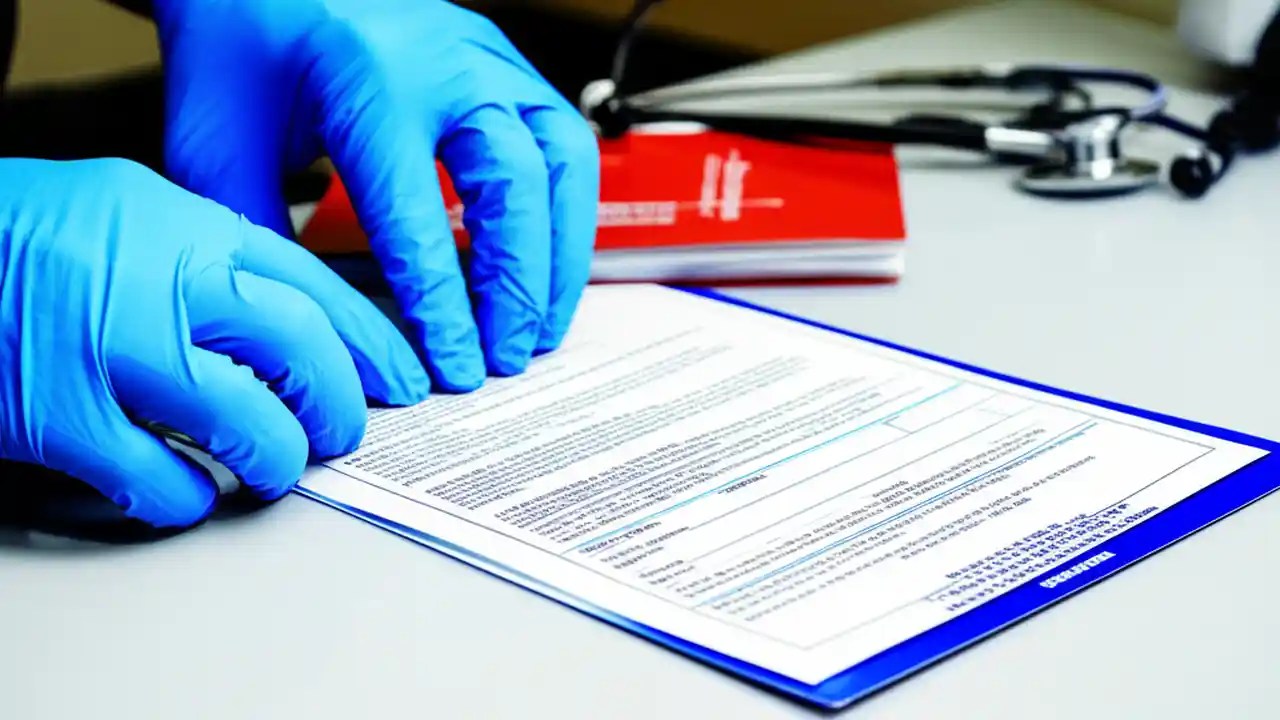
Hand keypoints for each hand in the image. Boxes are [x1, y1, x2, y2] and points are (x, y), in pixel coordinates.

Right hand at [0, 159, 427, 527]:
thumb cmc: (26, 231)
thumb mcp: (136, 206)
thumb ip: (213, 251)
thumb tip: (288, 309)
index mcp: (190, 228)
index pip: (316, 288)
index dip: (372, 343)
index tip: (401, 379)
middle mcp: (166, 285)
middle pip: (302, 355)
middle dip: (339, 405)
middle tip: (342, 432)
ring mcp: (118, 355)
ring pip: (249, 425)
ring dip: (276, 459)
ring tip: (275, 465)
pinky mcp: (67, 421)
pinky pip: (164, 483)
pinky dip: (189, 499)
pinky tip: (187, 491)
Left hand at [154, 0, 600, 389]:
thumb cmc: (238, 41)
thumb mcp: (221, 147)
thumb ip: (264, 242)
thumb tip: (318, 330)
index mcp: (370, 80)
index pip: (420, 215)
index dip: (442, 305)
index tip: (454, 367)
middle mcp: (446, 62)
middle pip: (516, 185)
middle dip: (518, 286)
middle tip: (507, 356)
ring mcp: (487, 57)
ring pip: (564, 162)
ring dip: (561, 255)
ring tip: (541, 324)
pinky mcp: (506, 65)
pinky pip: (566, 143)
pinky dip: (567, 213)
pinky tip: (548, 264)